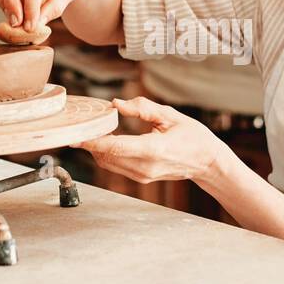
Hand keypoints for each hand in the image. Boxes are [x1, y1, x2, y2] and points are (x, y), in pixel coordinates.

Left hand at [73, 97, 229, 183]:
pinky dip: (107, 153)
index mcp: (154, 149)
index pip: (115, 147)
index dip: (92, 141)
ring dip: (97, 148)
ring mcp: (143, 176)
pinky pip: (116, 167)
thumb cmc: (193, 137)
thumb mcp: (170, 115)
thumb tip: (116, 104)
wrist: (207, 163)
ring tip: (92, 131)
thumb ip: (142, 108)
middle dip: (91, 142)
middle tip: (82, 126)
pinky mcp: (141, 179)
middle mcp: (145, 166)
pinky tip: (106, 140)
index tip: (75, 135)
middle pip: (106, 156)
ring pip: (108, 163)